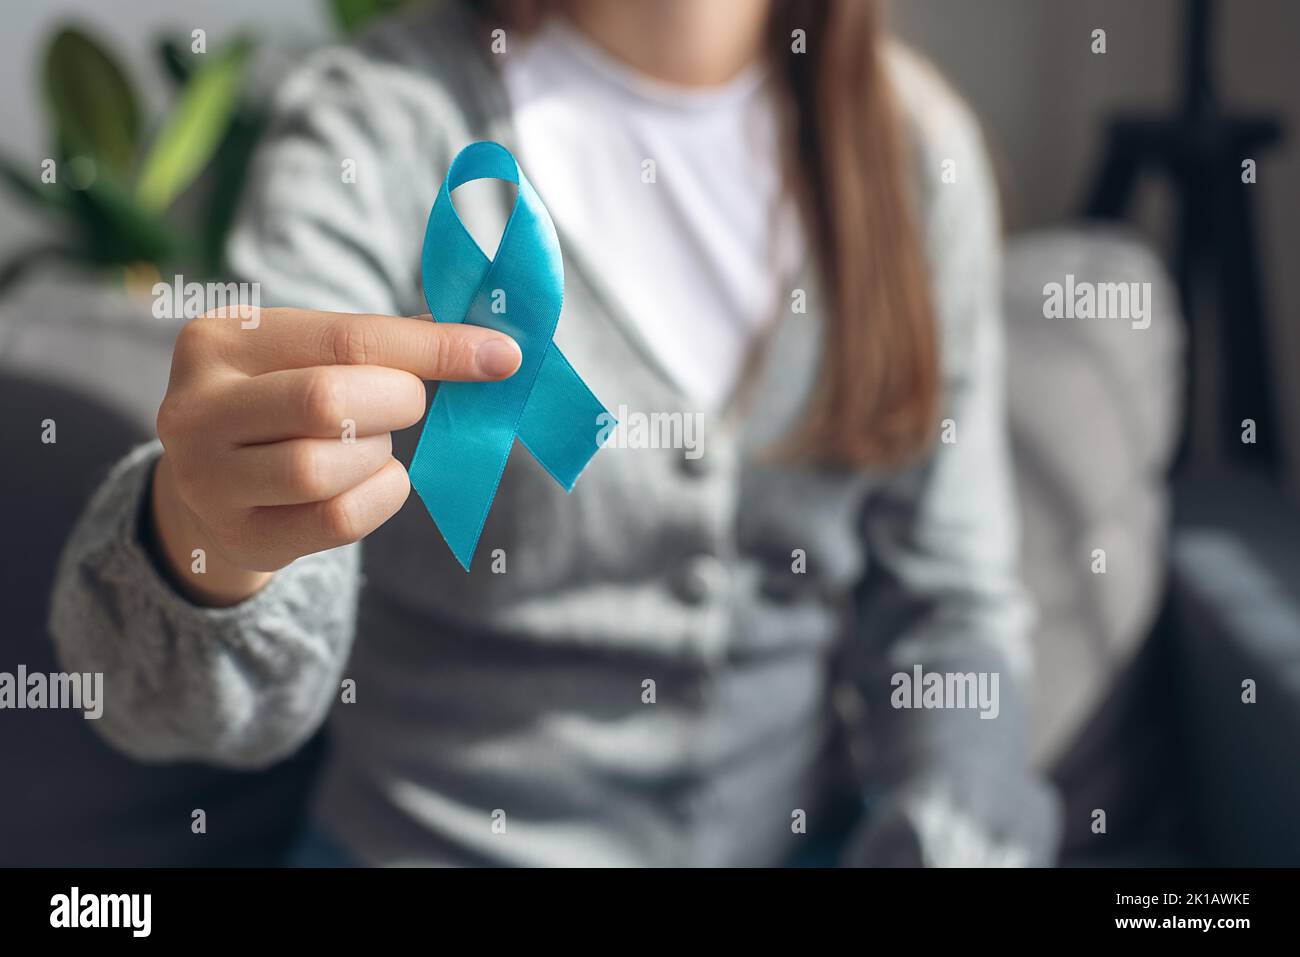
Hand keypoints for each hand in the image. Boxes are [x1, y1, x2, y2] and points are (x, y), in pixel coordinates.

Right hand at [150, 307, 520, 606]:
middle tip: (409, 404)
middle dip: (396, 403)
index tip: (501, 356)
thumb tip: (488, 345)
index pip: (347, 337)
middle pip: (326, 402)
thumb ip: (382, 343)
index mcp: (220, 338)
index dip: (435, 349)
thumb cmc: (280, 402)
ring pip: (324, 467)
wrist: (212, 480)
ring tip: (370, 442)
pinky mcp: (239, 535)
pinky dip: (380, 497)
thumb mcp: (307, 354)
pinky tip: (375, 479)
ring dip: (378, 454)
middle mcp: (195, 407)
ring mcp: (207, 479)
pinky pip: (337, 520)